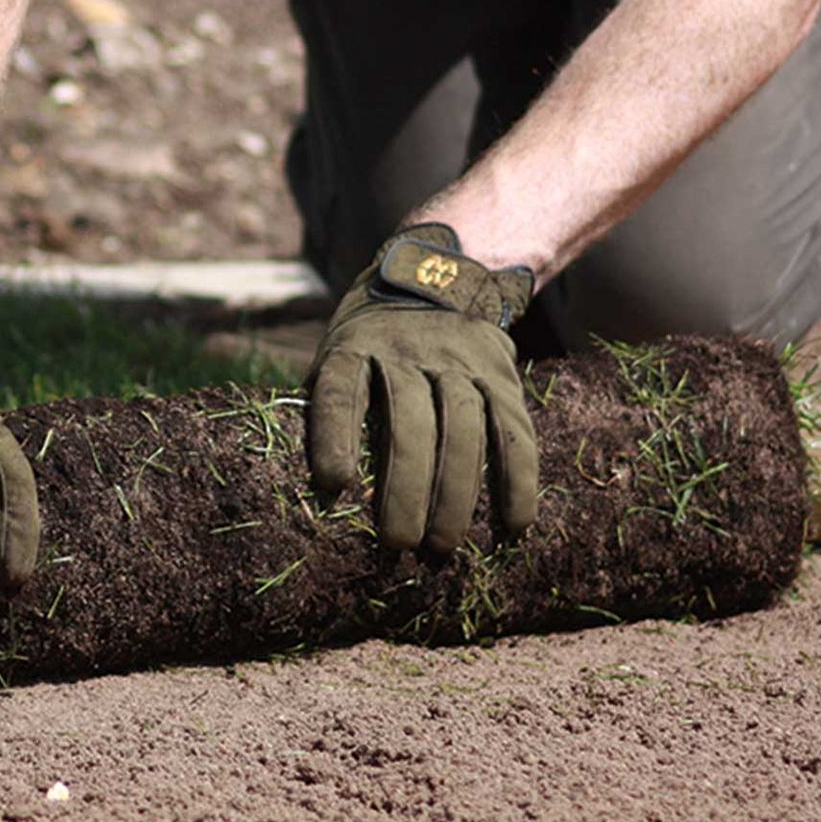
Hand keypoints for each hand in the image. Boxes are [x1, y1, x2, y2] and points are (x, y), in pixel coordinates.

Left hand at [305, 223, 538, 552]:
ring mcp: (461, 360)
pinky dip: (518, 479)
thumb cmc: (368, 339)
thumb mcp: (336, 351)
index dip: (336, 435)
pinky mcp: (503, 374)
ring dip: (456, 493)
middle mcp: (409, 350)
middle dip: (406, 488)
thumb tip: (302, 481)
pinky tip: (514, 525)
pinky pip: (513, 429)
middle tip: (398, 544)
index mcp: (355, 346)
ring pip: (464, 429)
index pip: (342, 390)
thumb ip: (324, 402)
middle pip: (409, 422)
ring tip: (442, 548)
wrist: (439, 273)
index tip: (334, 484)